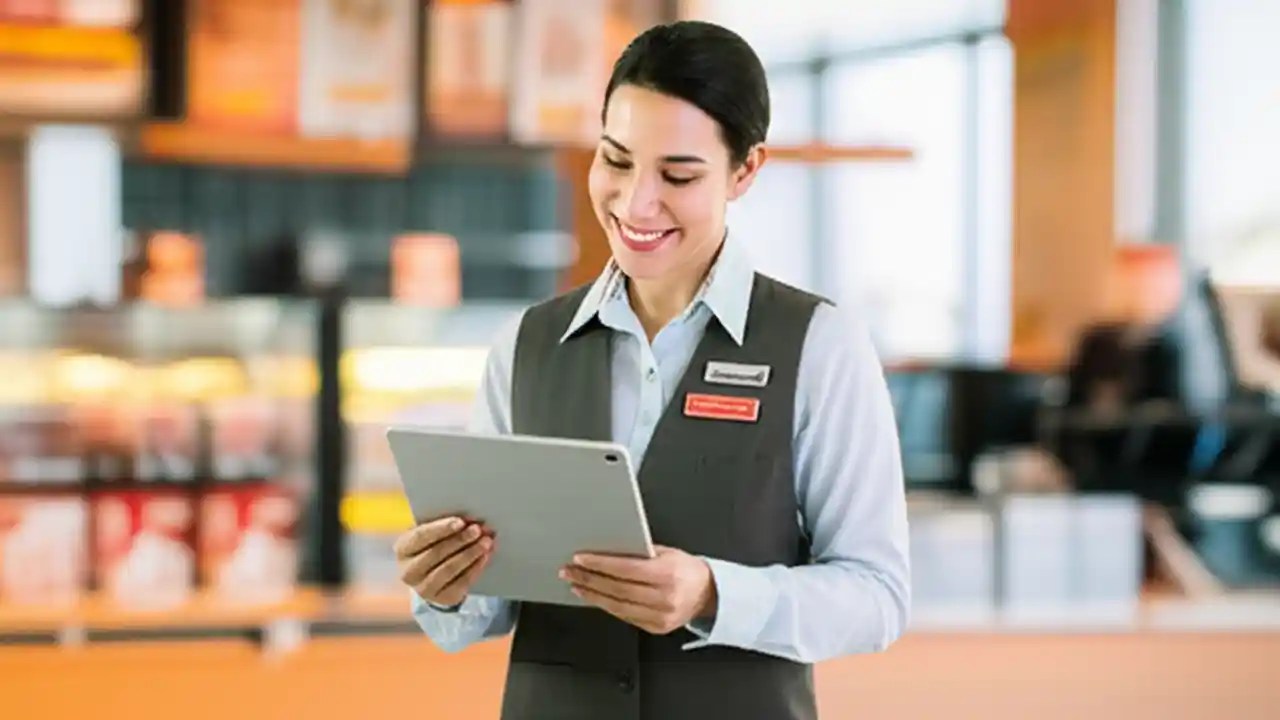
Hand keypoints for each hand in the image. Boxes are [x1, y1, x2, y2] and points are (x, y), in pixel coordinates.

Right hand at [394, 516, 494, 607]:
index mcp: (403, 549)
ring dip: (470, 553)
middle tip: (478, 529)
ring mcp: (424, 588)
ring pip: (449, 569)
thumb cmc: (433, 547)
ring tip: (486, 541)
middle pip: (436, 553)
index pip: (420, 536)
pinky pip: (461, 582)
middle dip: (459, 540)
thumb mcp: (431, 535)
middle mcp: (409, 571)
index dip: (441, 529)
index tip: (460, 521)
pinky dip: (475, 567)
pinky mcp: (442, 599)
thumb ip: (443, 527)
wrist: (432, 578)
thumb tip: (469, 519)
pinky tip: (485, 556)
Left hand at [560, 545, 716, 634]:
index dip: (600, 565)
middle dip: (589, 579)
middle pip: (617, 589)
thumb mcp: (668, 553)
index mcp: (667, 574)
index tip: (581, 559)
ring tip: (576, 584)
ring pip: (617, 606)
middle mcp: (664, 597)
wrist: (709, 594)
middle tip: (569, 571)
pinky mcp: (655, 627)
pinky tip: (595, 597)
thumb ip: (642, 552)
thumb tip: (610, 548)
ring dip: (592, 594)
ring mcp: (659, 616)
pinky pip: (624, 616)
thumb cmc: (687, 570)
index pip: (626, 569)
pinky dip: (606, 606)